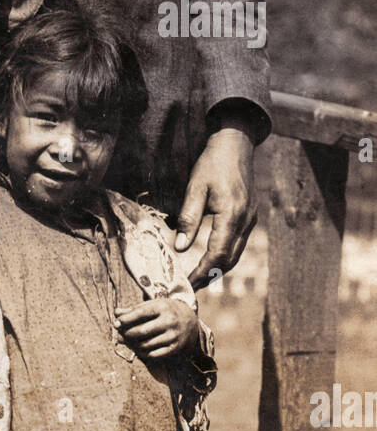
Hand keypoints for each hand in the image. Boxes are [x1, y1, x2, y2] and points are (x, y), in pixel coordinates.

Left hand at [115, 298, 198, 359]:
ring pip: (146, 345)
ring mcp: (173, 336)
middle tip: (120, 336)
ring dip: (133, 345)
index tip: (116, 324)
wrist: (189, 321)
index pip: (141, 313)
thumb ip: (134, 310)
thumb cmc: (164, 312)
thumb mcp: (152, 306)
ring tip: (127, 342)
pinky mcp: (174, 348)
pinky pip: (153, 355)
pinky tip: (137, 349)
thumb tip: (116, 313)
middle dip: (127, 334)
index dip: (126, 319)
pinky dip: (142, 353)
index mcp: (163, 307)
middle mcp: (170, 321)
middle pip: (142, 331)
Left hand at [175, 120, 256, 289]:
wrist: (236, 142)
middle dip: (210, 276)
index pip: (217, 254)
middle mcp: (246, 220)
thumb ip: (188, 219)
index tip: (188, 283)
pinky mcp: (251, 216)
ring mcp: (251, 219)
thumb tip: (179, 248)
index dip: (202, 272)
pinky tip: (211, 260)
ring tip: (200, 279)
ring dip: (218, 269)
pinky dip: (225, 257)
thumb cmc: (213, 162)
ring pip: (236, 254)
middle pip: (229, 260)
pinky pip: (239, 244)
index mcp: (232, 215)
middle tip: (192, 287)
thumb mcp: (195, 188)